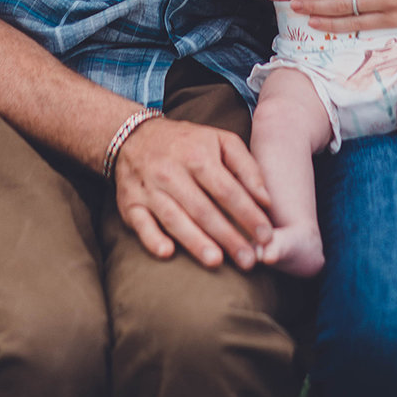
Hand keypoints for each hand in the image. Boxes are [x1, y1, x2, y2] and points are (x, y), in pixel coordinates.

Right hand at [114, 116, 273, 269]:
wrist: (134, 136)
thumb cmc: (188, 143)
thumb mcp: (221, 141)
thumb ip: (247, 167)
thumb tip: (266, 200)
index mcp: (197, 156)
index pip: (227, 190)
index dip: (248, 214)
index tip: (266, 236)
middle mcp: (171, 172)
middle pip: (203, 209)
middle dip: (228, 236)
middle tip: (249, 260)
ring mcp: (149, 189)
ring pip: (174, 218)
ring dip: (195, 241)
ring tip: (216, 261)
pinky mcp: (130, 204)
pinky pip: (140, 224)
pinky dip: (152, 238)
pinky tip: (167, 253)